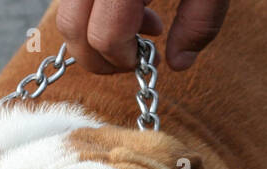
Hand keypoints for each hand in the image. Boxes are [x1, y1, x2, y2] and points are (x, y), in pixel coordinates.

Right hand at [57, 0, 228, 73]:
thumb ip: (202, 21)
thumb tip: (179, 64)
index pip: (105, 35)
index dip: (124, 57)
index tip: (147, 58)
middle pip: (72, 28)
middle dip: (100, 55)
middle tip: (135, 55)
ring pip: (65, 13)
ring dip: (92, 33)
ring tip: (138, 25)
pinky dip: (90, 12)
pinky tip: (129, 6)